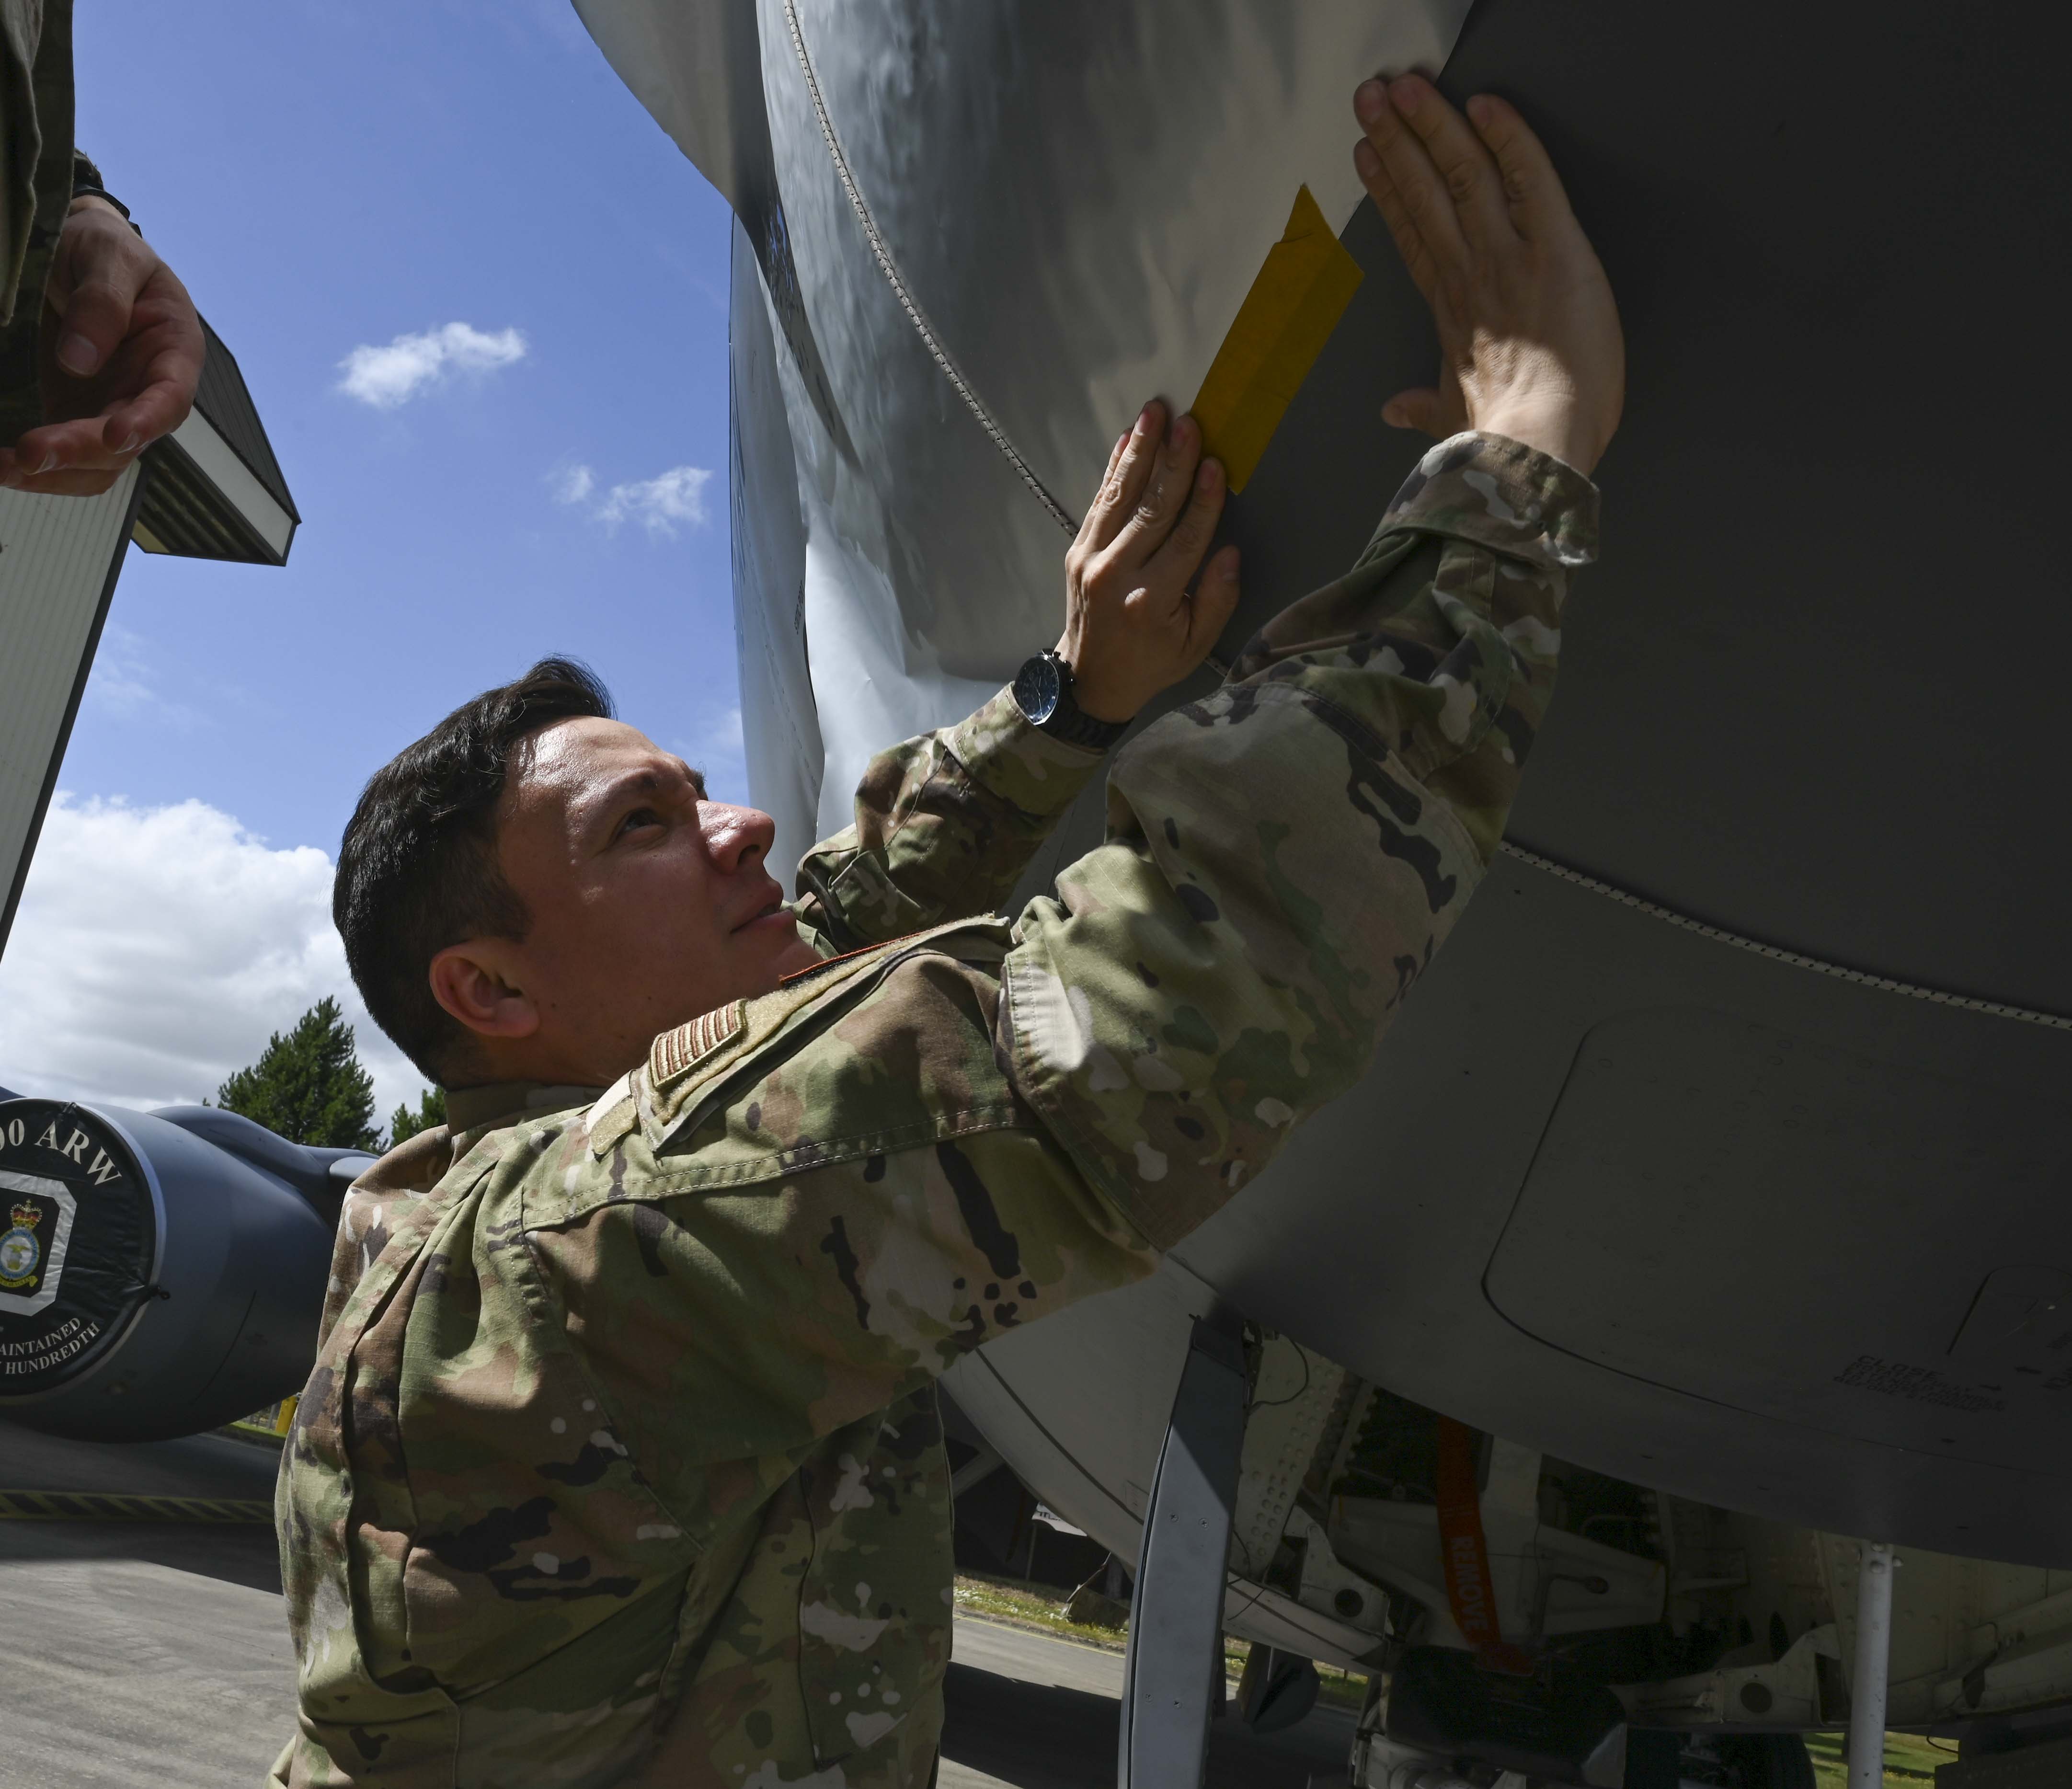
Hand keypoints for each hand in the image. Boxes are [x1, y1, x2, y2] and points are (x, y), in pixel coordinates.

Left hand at [0, 196, 204, 494]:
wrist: (75, 250)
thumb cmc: (104, 248)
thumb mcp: (109, 255)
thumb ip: (102, 301)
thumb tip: (79, 359)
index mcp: (173, 352)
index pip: (170, 397)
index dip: (147, 420)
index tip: (115, 435)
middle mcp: (146, 392)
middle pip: (125, 443)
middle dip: (79, 453)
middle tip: (30, 454)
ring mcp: (109, 408)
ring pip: (94, 464)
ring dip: (52, 475)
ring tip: (1, 468)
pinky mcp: (74, 415)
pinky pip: (62, 456)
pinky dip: (32, 469)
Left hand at [1059, 400, 1241, 722]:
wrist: (1089, 681)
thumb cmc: (1151, 662)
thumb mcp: (1195, 646)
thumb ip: (1217, 600)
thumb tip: (1230, 551)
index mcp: (1150, 601)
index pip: (1185, 539)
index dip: (1203, 501)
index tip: (1216, 465)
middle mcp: (1116, 575)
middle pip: (1152, 509)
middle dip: (1173, 462)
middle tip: (1188, 423)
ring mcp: (1091, 560)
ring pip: (1120, 496)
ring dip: (1140, 451)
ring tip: (1154, 413)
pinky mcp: (1077, 551)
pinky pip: (1099, 502)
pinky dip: (1113, 469)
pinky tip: (1127, 438)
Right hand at [1352, 74, 1622, 474]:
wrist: (1535, 447)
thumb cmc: (1503, 437)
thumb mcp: (1454, 419)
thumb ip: (1424, 406)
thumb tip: (1393, 410)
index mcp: (1451, 310)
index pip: (1414, 234)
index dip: (1389, 189)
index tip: (1369, 154)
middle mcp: (1471, 274)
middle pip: (1427, 194)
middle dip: (1398, 140)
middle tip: (1372, 99)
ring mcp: (1508, 259)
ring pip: (1464, 176)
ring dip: (1434, 126)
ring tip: (1407, 88)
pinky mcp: (1554, 250)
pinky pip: (1530, 181)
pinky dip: (1510, 140)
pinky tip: (1486, 107)